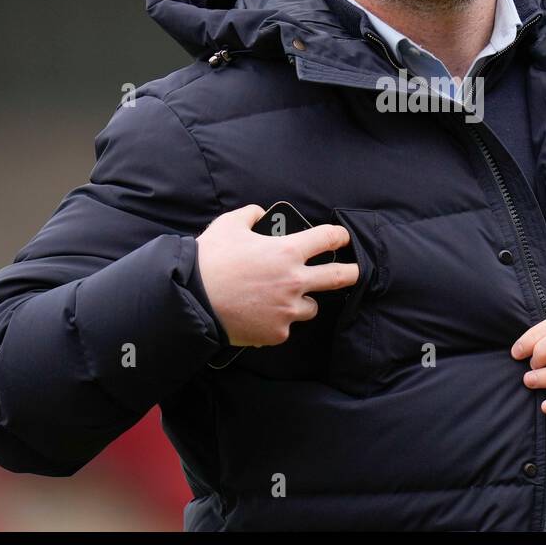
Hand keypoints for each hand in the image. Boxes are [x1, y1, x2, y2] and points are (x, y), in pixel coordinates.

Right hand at [195, 204, 358, 347]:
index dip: (338, 236)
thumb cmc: (210, 260)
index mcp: (287, 252)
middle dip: (351, 272)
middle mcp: (294, 281)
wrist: (191, 299)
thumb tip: (259, 213)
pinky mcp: (276, 332)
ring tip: (285, 298)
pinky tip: (260, 314)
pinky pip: (286, 326)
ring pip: (311, 306)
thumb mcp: (228, 225)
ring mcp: (288, 309)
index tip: (342, 238)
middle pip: (340, 277)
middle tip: (354, 271)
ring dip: (303, 301)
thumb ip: (250, 215)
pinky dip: (277, 321)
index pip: (328, 238)